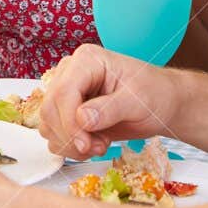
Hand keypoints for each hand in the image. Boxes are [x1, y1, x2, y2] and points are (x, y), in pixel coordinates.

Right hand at [39, 43, 177, 158]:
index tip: (85, 144)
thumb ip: (110, 109)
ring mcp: (67, 93)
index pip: (63, 91)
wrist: (160, 104)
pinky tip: (93, 144)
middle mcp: (71, 73)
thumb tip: (83, 119)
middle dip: (72, 136)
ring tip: (101, 144)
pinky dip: (70, 147)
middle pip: (50, 109)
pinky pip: (53, 134)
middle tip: (99, 147)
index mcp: (87, 60)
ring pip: (47, 124)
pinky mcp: (67, 112)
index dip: (70, 122)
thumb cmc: (154, 94)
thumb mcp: (138, 101)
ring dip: (71, 144)